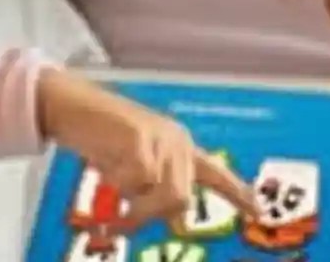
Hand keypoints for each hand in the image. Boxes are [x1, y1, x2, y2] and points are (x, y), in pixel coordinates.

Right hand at [37, 68, 259, 224]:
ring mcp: (161, 138)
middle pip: (180, 199)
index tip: (257, 211)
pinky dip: (117, 183)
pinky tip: (105, 167)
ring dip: (134, 206)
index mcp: (178, 146)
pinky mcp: (141, 137)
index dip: (236, 194)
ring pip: (163, 195)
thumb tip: (176, 223)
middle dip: (150, 215)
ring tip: (112, 196)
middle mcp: (176, 142)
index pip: (214, 173)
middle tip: (124, 219)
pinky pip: (137, 180)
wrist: (71, 106)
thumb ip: (155, 191)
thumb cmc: (99, 137)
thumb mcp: (132, 168)